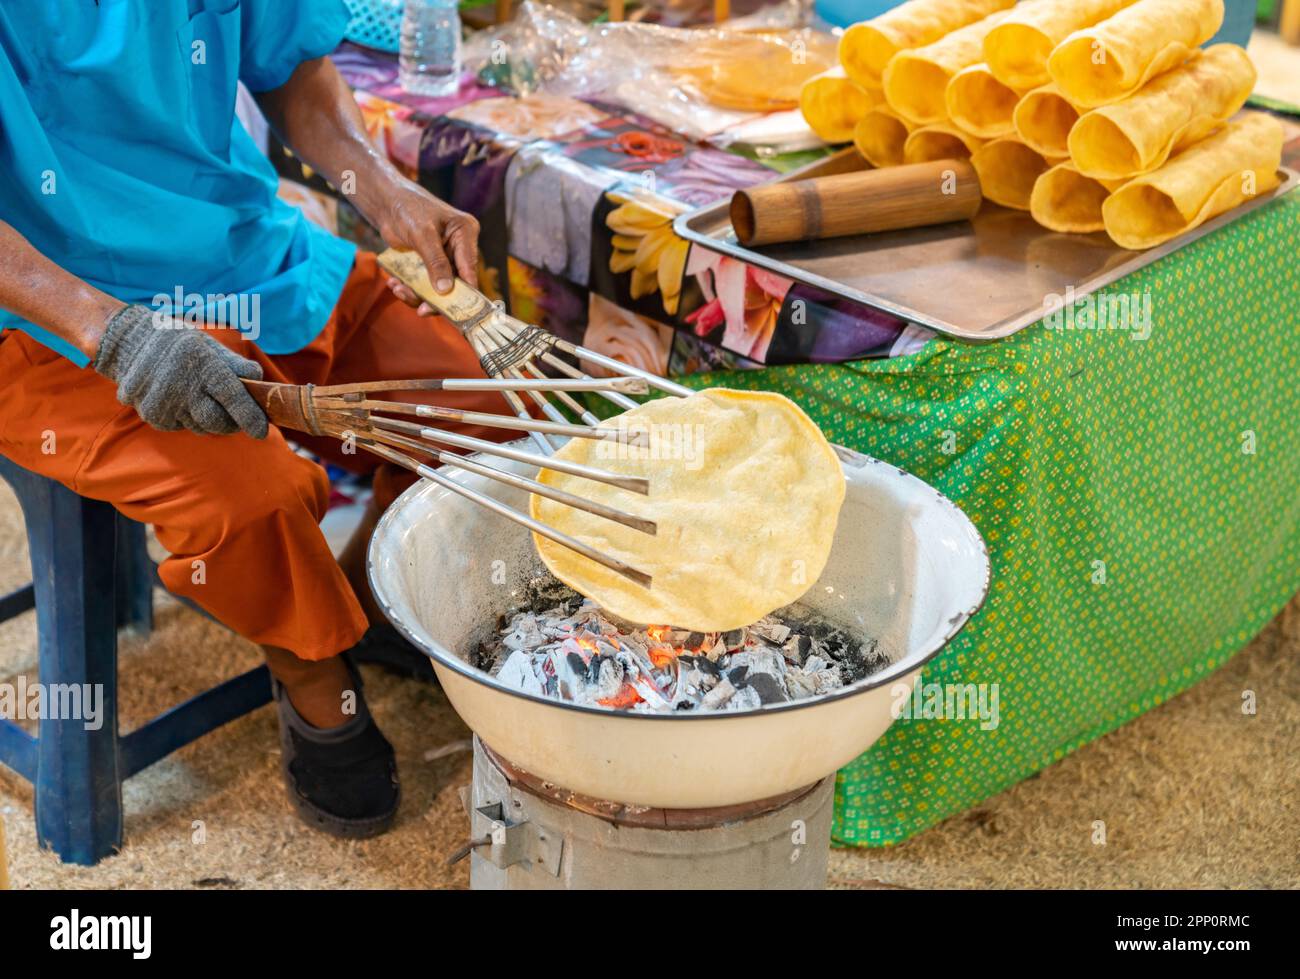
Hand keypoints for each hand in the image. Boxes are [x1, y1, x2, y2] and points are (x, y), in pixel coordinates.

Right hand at [93, 305, 268, 437]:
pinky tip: (180, 400)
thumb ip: (237, 366)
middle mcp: (183, 386)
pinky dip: (187, 418)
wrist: (130, 344)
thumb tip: (260, 382)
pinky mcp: (154, 416)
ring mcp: (166, 404)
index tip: (262, 431)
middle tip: (233, 415)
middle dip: (231, 423)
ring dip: (208, 420)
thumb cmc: (179, 344)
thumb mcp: (210, 346)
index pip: (233, 398)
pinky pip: (182, 427)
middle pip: (218, 422)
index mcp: (203, 365)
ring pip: (201, 427)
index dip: (250, 417)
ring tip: (200, 399)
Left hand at [372, 178, 479, 311]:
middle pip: (455, 282)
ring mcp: (444, 257)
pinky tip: (395, 284)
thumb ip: (435, 261)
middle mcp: (458, 247)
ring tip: (398, 290)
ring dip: (418, 294)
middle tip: (421, 310)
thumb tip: (445, 290)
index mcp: (465, 233)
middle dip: (436, 297)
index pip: (470, 268)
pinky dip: (410, 287)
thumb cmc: (408, 208)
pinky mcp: (429, 263)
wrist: (387, 202)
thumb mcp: (422, 234)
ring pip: (437, 287)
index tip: (456, 311)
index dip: (465, 292)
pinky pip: (424, 283)